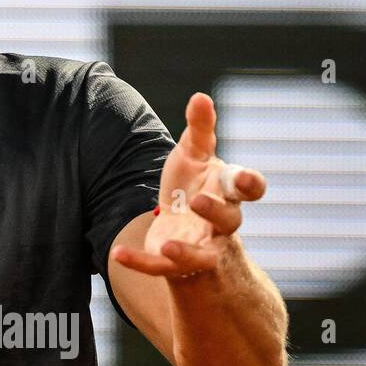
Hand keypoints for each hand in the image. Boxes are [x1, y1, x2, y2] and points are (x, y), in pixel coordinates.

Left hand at [111, 92, 266, 279]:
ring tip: (167, 243)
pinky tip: (116, 254)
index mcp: (227, 191)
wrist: (185, 230)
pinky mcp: (176, 266)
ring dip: (185, 251)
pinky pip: (160, 269)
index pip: (249, 188)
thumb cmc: (193, 185)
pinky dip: (140, 262)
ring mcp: (201, 248)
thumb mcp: (194, 155)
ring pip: (202, 255)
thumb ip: (200, 129)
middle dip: (217, 211)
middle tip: (198, 201)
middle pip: (229, 220)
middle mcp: (221, 222)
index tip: (242, 178)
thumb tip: (200, 96)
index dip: (249, 184)